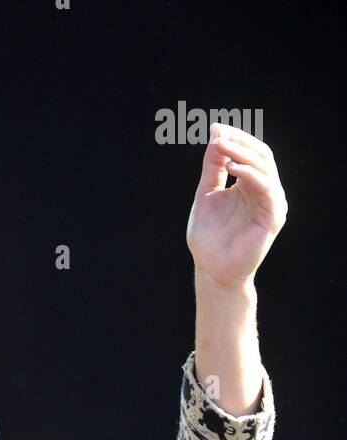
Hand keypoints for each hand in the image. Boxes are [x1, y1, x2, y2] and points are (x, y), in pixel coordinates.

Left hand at [186, 124, 287, 290]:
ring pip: (265, 168)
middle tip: (219, 135)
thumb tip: (215, 134)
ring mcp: (272, 203)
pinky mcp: (273, 217)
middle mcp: (264, 191)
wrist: (212, 270)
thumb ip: (212, 167)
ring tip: (222, 148)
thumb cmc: (209, 239)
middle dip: (240, 142)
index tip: (214, 128)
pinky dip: (250, 175)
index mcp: (250, 185)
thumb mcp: (206, 195)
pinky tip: (231, 169)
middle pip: (261, 155)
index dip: (235, 138)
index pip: (250, 152)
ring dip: (243, 155)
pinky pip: (266, 189)